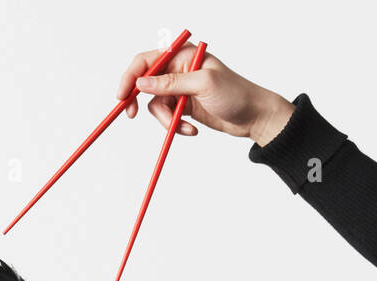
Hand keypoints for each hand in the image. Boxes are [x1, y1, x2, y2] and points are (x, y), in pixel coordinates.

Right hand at [115, 42, 295, 145]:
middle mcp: (178, 69)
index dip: (131, 76)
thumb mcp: (203, 85)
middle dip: (139, 100)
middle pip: (145, 83)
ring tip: (185, 126)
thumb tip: (142, 84)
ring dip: (166, 119)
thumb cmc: (236, 94)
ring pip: (155, 105)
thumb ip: (170, 84)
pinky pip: (166, 116)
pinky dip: (174, 126)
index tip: (123, 96)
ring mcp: (179, 89)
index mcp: (183, 54)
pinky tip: (191, 129)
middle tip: (130, 114)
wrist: (253, 117)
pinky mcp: (182, 106)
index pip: (147, 61)